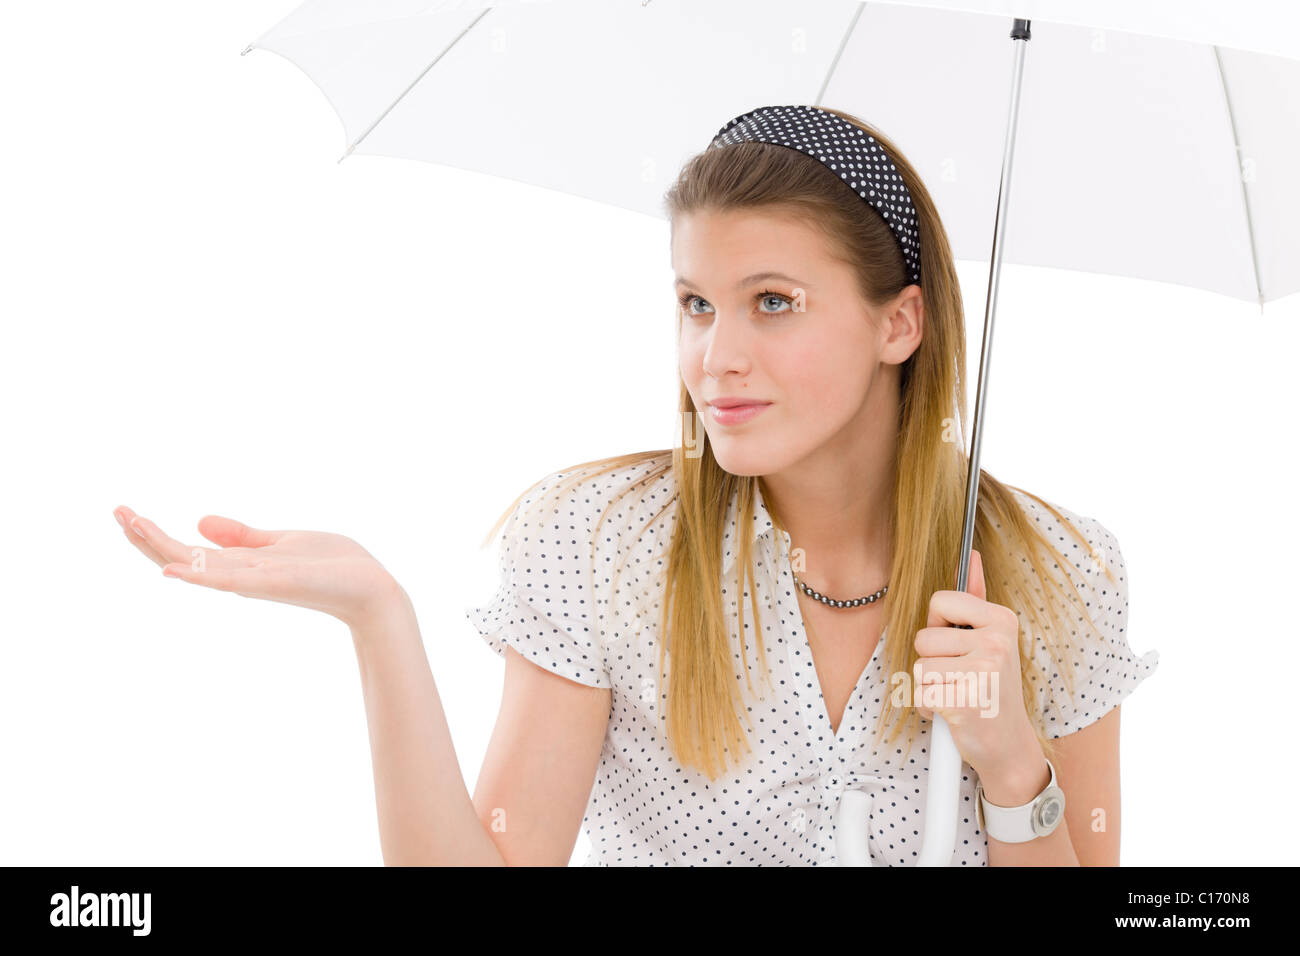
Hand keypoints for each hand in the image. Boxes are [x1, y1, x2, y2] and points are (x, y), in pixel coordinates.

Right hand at [112, 505, 405, 631]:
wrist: (371, 588)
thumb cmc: (333, 567)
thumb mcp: (282, 541)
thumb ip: (243, 536)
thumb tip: (199, 521)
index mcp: (240, 564)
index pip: (185, 550)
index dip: (152, 534)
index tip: (122, 511)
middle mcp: (240, 575)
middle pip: (181, 557)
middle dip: (146, 536)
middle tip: (116, 511)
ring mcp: (255, 581)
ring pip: (197, 566)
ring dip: (162, 547)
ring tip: (132, 524)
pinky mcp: (275, 583)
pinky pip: (231, 581)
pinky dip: (201, 576)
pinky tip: (172, 570)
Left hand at [912, 548, 1040, 779]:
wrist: (1008, 744)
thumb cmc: (991, 687)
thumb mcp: (991, 638)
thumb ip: (976, 598)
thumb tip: (971, 555)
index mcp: (1001, 620)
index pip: (939, 601)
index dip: (938, 626)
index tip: (957, 644)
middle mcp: (997, 643)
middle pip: (923, 638)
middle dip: (931, 661)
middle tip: (960, 677)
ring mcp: (983, 673)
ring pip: (920, 667)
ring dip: (930, 687)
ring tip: (957, 694)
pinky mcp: (966, 702)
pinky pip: (920, 695)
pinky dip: (928, 708)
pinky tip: (954, 713)